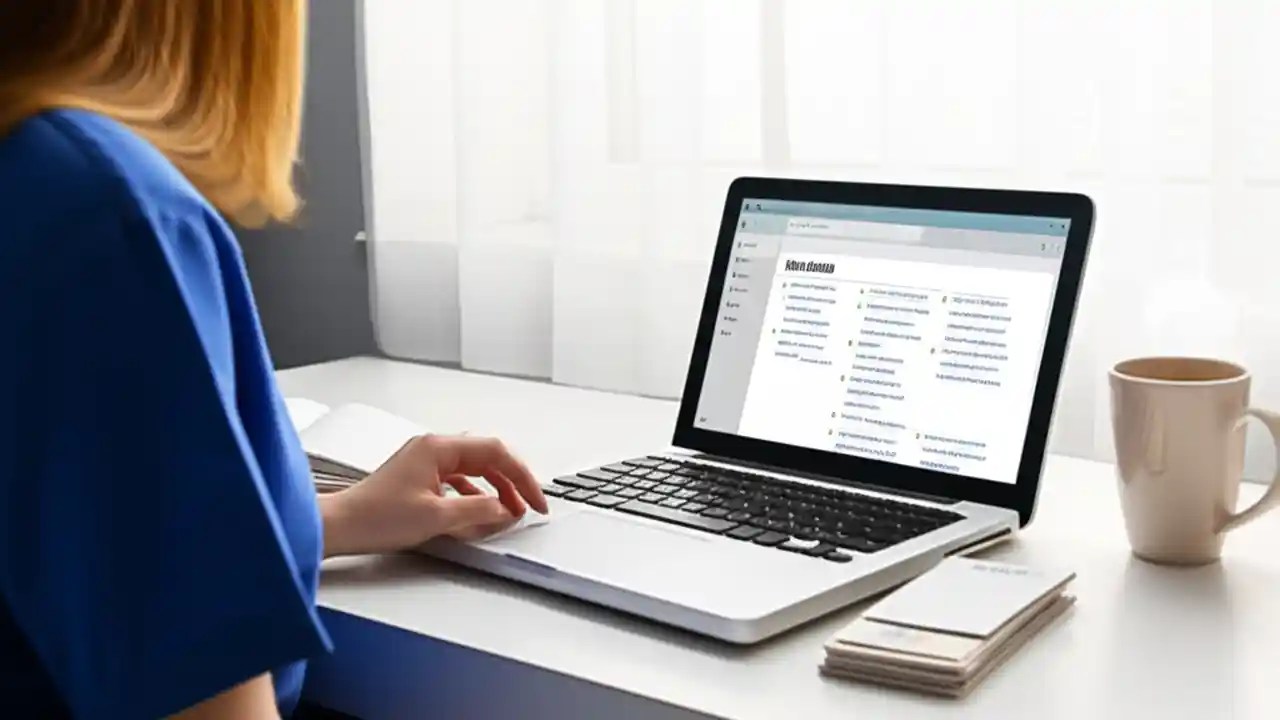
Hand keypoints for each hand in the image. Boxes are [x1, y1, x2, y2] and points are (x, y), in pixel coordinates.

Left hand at [319, 435, 548, 557]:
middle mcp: (432, 448)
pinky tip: (479, 513)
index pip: (495, 452)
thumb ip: (477, 511)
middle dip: (511, 482)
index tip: (535, 500)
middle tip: (528, 506)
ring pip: (473, 470)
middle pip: (486, 457)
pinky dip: (474, 496)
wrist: (339, 526)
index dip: (521, 476)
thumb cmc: (375, 517)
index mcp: (438, 447)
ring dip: (494, 490)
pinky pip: (457, 481)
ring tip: (508, 512)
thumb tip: (504, 510)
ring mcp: (424, 462)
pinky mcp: (418, 479)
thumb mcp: (436, 516)